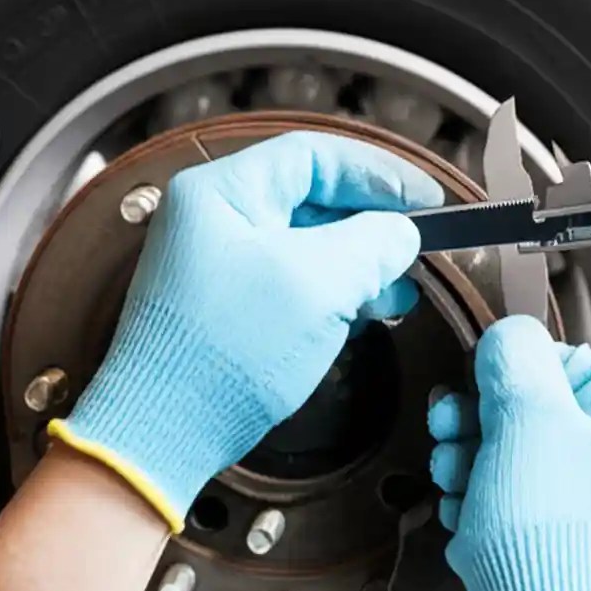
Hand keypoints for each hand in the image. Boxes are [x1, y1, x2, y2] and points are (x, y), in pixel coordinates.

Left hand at [51, 132, 443, 530]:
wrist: (163, 434)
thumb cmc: (226, 353)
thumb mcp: (318, 284)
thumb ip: (372, 244)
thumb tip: (402, 234)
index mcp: (223, 192)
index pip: (314, 156)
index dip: (379, 174)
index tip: (426, 199)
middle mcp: (216, 219)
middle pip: (313, 198)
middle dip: (373, 223)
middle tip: (419, 246)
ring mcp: (220, 265)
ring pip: (309, 243)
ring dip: (360, 262)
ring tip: (401, 289)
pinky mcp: (229, 308)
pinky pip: (295, 281)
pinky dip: (337, 291)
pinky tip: (370, 310)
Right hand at [428, 316, 590, 590]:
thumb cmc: (551, 535)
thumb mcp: (531, 418)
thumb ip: (517, 359)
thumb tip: (508, 335)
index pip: (567, 363)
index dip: (514, 370)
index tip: (480, 383)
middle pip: (527, 409)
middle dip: (477, 420)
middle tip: (452, 429)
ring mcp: (575, 505)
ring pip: (504, 454)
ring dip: (466, 461)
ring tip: (457, 479)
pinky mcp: (541, 539)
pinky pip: (498, 500)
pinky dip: (473, 505)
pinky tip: (467, 517)